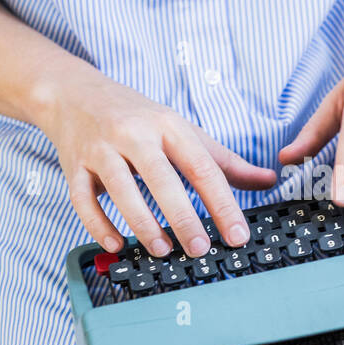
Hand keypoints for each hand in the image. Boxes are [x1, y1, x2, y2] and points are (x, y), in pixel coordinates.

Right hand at [36, 71, 276, 256]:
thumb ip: (224, 160)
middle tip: (200, 249)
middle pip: (161, 179)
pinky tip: (117, 244)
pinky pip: (82, 199)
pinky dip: (98, 225)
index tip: (237, 235)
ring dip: (143, 224)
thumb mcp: (182, 130)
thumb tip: (269, 180)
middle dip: (182, 218)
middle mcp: (134, 134)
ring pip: (120, 190)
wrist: (75, 93)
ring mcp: (100, 149)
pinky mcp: (74, 165)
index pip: (201, 167)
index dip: (222, 204)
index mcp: (168, 125)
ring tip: (163, 250)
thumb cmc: (138, 117)